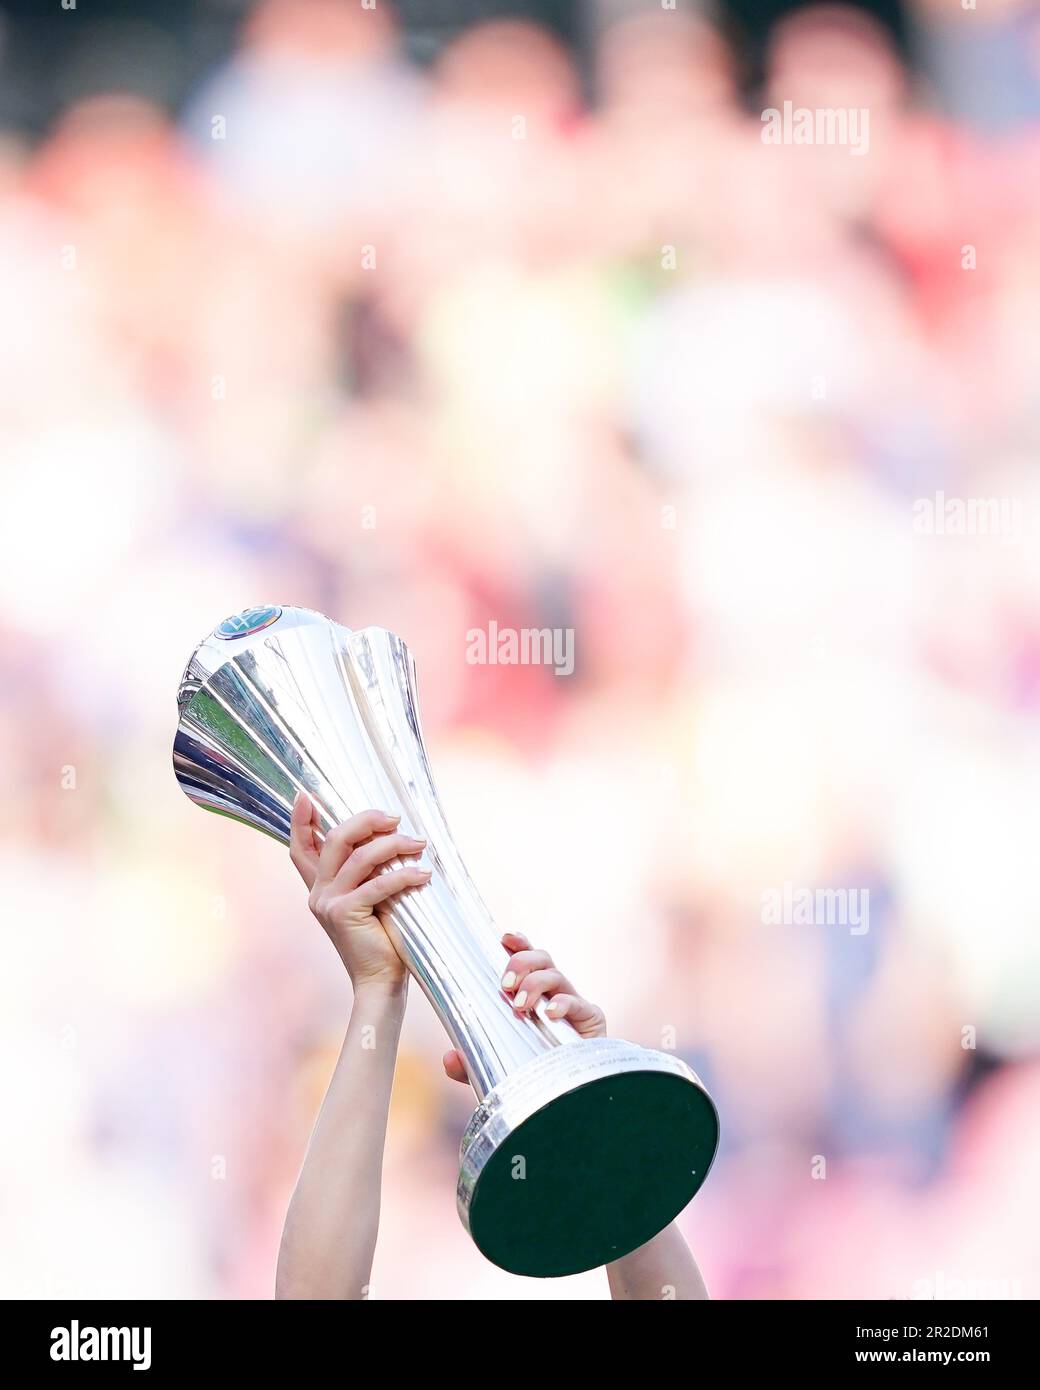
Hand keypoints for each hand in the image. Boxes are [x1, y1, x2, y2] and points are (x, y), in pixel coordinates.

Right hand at [289, 791, 429, 990]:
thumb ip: (369, 872)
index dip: (301, 820)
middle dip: (366, 821)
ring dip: (393, 845)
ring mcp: (327, 903)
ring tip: (419, 844)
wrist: (381, 980)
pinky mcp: (343, 914)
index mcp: (320, 886)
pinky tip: (423, 875)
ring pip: (358, 857)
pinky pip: (377, 883)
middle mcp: (318, 892)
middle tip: (396, 818)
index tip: (306, 795)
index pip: (301, 847)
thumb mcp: (373, 897)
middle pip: (335, 839)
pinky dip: (404, 875)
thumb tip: (391, 833)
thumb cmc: (384, 937)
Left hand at [442, 931, 606, 1082]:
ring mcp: (574, 1005)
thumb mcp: (494, 1069)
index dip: (519, 944)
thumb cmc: (533, 1073)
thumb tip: (449, 1058)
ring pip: (557, 976)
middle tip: (506, 984)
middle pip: (542, 959)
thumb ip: (471, 1064)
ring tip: (520, 1005)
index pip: (527, 959)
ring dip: (536, 983)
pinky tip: (550, 1013)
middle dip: (522, 963)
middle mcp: (554, 993)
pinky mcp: (592, 1022)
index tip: (505, 938)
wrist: (567, 1100)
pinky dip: (564, 1004)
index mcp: (534, 994)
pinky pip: (581, 1004)